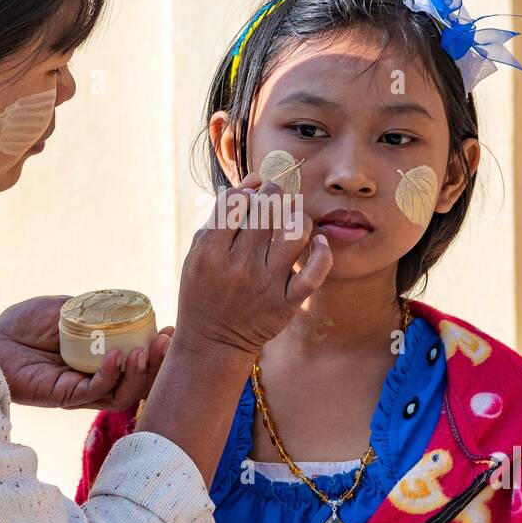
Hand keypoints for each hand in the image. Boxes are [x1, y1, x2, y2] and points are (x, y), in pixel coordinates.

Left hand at [0, 295, 172, 409]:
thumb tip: (123, 307)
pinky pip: (94, 392)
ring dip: (139, 374)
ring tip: (145, 351)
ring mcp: (81, 391)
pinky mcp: (64, 397)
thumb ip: (93, 311)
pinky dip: (109, 375)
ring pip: (122, 392)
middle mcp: (95, 379)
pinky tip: (116, 356)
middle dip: (158, 365)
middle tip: (167, 341)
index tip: (171, 330)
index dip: (158, 351)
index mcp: (100, 360)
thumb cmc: (24, 323)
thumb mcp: (67, 309)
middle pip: (138, 382)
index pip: (138, 362)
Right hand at [171, 173, 331, 359]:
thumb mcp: (199, 251)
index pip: (236, 199)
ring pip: (296, 230)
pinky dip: (322, 251)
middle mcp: (240, 265)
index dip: (246, 191)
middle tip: (271, 204)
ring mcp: (266, 284)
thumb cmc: (205, 288)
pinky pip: (316, 272)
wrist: (213, 342)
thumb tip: (254, 180)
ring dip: (297, 216)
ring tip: (290, 221)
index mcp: (211, 251)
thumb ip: (222, 214)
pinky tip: (317, 242)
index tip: (249, 200)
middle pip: (268, 207)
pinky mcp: (287, 302)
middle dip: (272, 195)